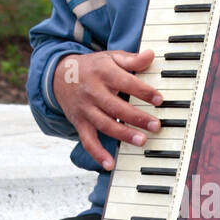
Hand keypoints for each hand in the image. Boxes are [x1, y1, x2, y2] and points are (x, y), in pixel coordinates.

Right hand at [53, 48, 161, 171]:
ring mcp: (86, 109)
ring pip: (104, 124)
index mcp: (104, 73)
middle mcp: (94, 92)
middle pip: (116, 107)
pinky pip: (88, 140)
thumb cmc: (92, 67)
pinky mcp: (80, 123)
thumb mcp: (110, 58)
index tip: (159, 99)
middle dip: (136, 117)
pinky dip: (97, 153)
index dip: (143, 92)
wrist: (60, 76)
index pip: (126, 82)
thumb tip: (151, 55)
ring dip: (123, 134)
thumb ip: (131, 59)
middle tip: (155, 125)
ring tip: (141, 141)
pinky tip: (109, 164)